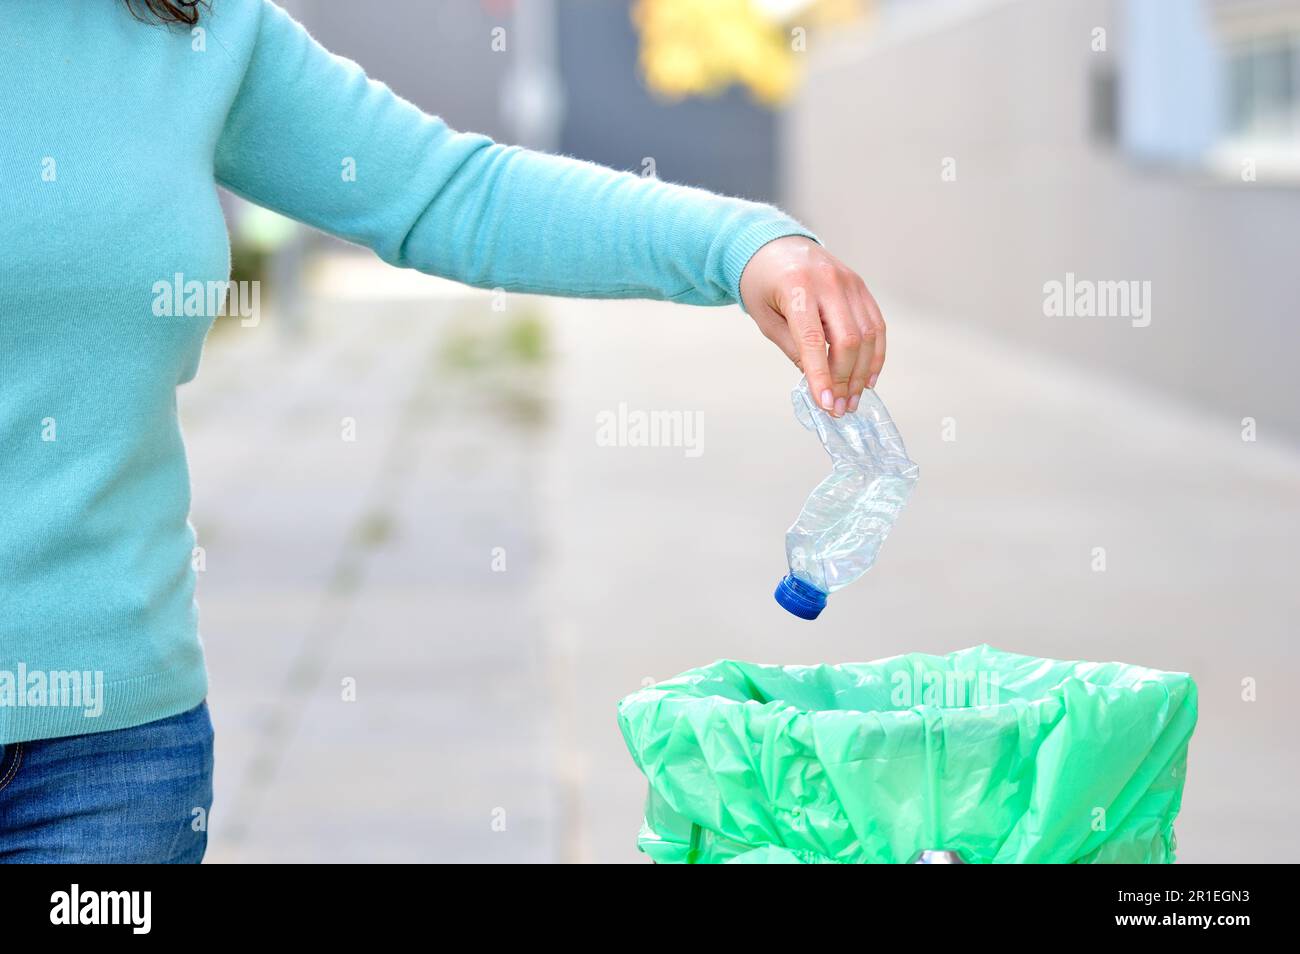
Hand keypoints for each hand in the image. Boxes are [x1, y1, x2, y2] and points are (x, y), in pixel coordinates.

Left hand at [739, 236, 884, 416]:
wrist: (775, 245)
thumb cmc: (763, 284)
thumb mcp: (766, 318)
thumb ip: (793, 348)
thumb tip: (820, 382)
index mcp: (797, 287)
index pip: (814, 340)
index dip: (822, 376)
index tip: (826, 404)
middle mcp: (828, 281)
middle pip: (848, 339)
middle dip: (845, 380)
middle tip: (839, 408)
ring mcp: (849, 282)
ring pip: (868, 334)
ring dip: (863, 372)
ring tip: (853, 399)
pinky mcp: (860, 286)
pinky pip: (876, 324)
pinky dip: (875, 354)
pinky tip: (868, 377)